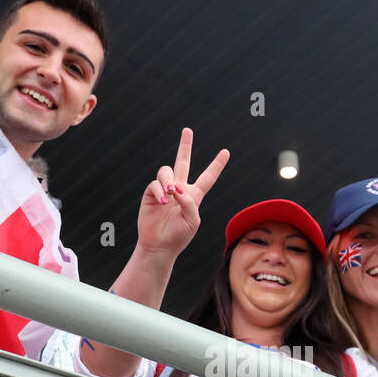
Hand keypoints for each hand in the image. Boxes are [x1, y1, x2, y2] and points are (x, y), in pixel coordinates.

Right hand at [135, 128, 229, 259]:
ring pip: (166, 171)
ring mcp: (164, 190)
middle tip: (187, 130)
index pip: (208, 177)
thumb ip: (190, 203)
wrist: (159, 246)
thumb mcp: (192, 221)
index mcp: (194, 196)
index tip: (226, 152)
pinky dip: (160, 190)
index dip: (217, 165)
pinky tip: (163, 201)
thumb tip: (177, 189)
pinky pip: (155, 184)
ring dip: (169, 180)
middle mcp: (179, 189)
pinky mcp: (151, 194)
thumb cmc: (179, 236)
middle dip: (184, 146)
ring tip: (171, 193)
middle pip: (183, 162)